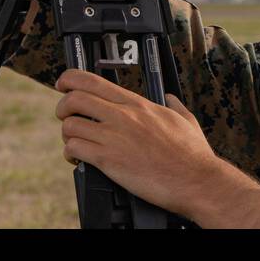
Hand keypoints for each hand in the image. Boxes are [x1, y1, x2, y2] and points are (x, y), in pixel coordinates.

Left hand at [55, 69, 220, 217]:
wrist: (196, 181)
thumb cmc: (193, 155)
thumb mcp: (185, 119)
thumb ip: (174, 105)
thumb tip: (170, 98)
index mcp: (138, 104)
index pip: (93, 80)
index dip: (71, 79)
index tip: (64, 83)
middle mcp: (122, 116)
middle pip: (74, 98)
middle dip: (62, 106)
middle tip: (65, 115)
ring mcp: (114, 137)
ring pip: (70, 125)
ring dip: (67, 134)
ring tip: (74, 143)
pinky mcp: (108, 160)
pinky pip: (74, 149)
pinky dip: (70, 154)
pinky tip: (78, 160)